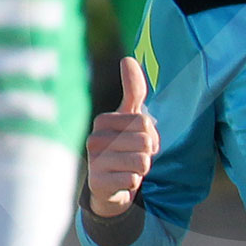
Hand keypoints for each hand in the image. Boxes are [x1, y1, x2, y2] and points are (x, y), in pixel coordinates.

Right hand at [86, 56, 159, 216]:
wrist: (110, 187)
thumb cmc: (124, 147)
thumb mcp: (131, 118)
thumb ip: (133, 90)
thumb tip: (127, 58)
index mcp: (103, 120)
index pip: (145, 122)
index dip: (151, 135)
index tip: (138, 141)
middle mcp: (94, 138)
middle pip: (145, 141)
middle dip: (147, 153)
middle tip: (134, 158)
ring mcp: (94, 161)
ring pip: (141, 161)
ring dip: (142, 169)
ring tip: (128, 169)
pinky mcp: (97, 183)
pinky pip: (133, 179)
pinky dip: (134, 183)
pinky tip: (122, 182)